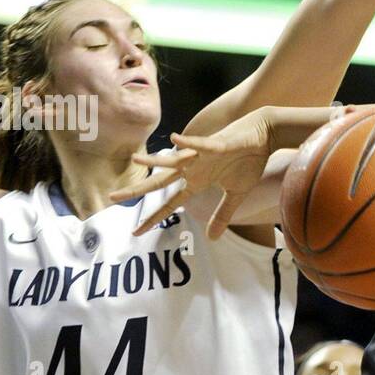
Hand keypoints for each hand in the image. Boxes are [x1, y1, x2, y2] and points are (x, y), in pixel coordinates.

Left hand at [112, 108, 275, 236]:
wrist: (262, 136)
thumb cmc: (248, 161)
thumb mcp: (236, 195)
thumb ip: (221, 215)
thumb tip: (211, 239)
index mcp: (197, 182)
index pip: (169, 204)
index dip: (153, 217)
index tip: (136, 231)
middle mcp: (192, 169)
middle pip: (160, 182)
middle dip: (137, 190)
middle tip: (112, 198)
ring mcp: (201, 156)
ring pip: (173, 160)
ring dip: (155, 161)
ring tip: (135, 159)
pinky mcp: (215, 145)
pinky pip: (199, 144)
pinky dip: (188, 143)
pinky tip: (175, 139)